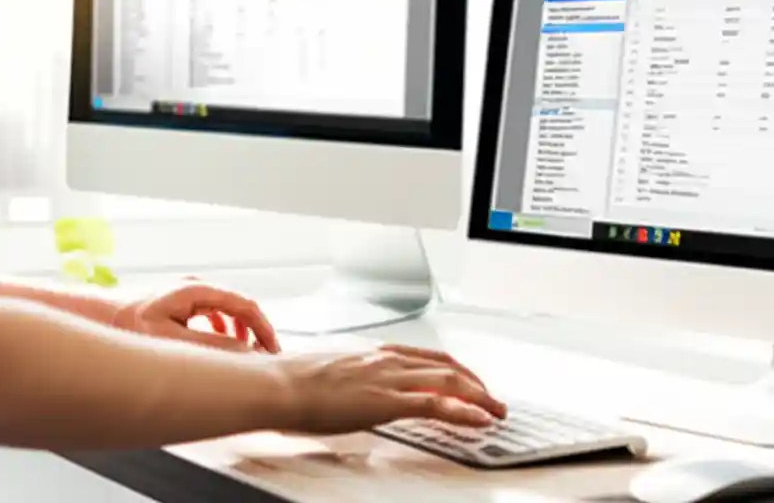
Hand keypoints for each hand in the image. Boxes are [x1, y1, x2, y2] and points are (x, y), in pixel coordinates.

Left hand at [113, 283, 280, 353]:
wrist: (92, 317)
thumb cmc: (123, 325)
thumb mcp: (170, 340)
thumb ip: (211, 346)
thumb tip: (244, 352)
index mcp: (196, 289)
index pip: (245, 305)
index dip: (264, 328)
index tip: (273, 350)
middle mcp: (195, 287)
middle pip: (239, 307)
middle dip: (255, 332)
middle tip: (265, 357)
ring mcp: (188, 293)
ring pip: (227, 311)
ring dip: (240, 332)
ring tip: (247, 355)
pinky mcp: (180, 303)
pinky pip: (213, 315)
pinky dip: (224, 331)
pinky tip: (222, 346)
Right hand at [278, 344, 507, 432]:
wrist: (278, 385)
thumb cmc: (293, 383)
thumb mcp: (332, 376)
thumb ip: (352, 382)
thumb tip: (353, 393)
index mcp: (376, 354)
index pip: (428, 357)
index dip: (455, 370)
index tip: (469, 381)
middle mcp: (388, 361)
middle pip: (447, 367)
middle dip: (476, 383)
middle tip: (492, 400)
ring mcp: (389, 379)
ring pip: (450, 381)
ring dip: (479, 397)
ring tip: (496, 412)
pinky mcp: (386, 400)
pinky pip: (436, 403)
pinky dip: (464, 411)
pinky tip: (479, 420)